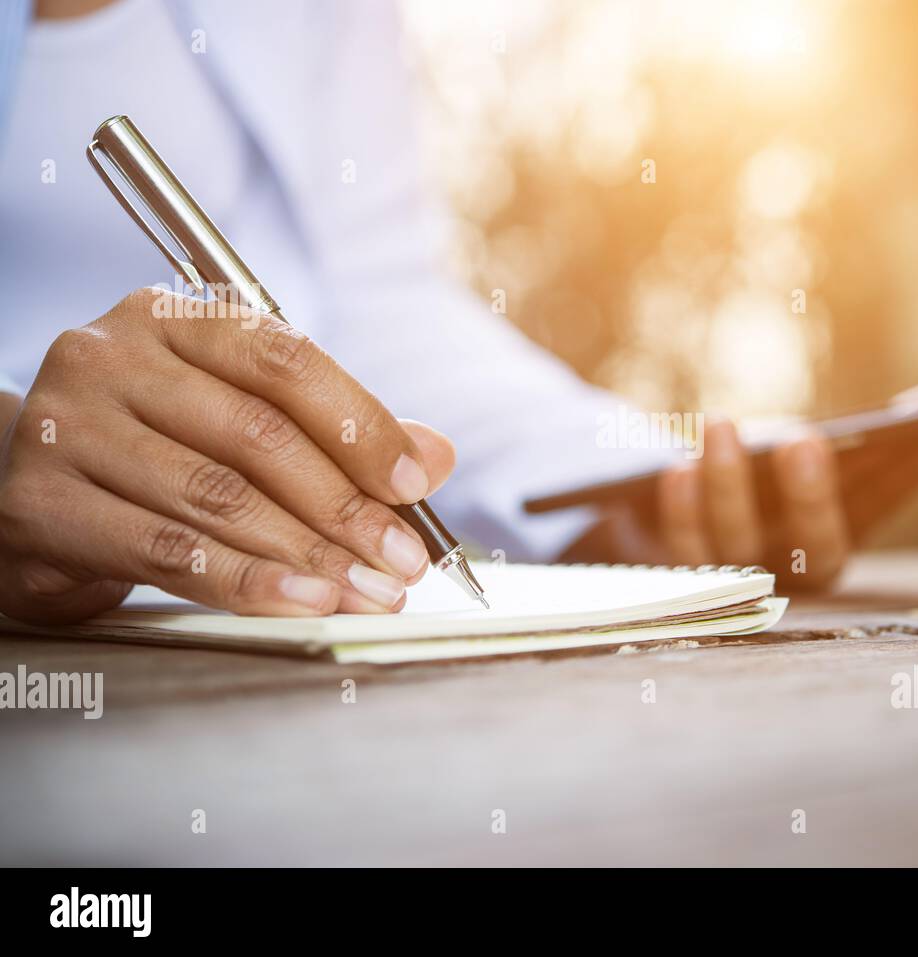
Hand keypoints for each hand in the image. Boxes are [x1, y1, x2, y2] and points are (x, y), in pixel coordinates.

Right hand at [0, 289, 453, 623]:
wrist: (31, 496)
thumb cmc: (152, 451)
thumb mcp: (239, 422)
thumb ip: (335, 432)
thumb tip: (435, 455)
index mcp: (172, 319)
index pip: (284, 360)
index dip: (360, 425)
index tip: (416, 484)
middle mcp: (112, 357)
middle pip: (257, 434)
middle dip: (347, 508)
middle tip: (403, 561)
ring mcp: (67, 426)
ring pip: (217, 496)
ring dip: (309, 555)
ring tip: (368, 590)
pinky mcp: (40, 502)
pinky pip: (167, 550)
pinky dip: (247, 583)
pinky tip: (303, 602)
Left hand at [563, 382, 917, 589]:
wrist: (661, 527)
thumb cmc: (757, 483)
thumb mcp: (805, 460)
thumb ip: (870, 440)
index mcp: (832, 542)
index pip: (884, 505)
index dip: (915, 473)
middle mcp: (789, 574)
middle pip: (810, 549)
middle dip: (811, 495)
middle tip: (803, 439)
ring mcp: (733, 579)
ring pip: (732, 547)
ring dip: (726, 486)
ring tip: (719, 422)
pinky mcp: (674, 577)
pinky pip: (679, 551)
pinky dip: (679, 512)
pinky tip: (676, 467)